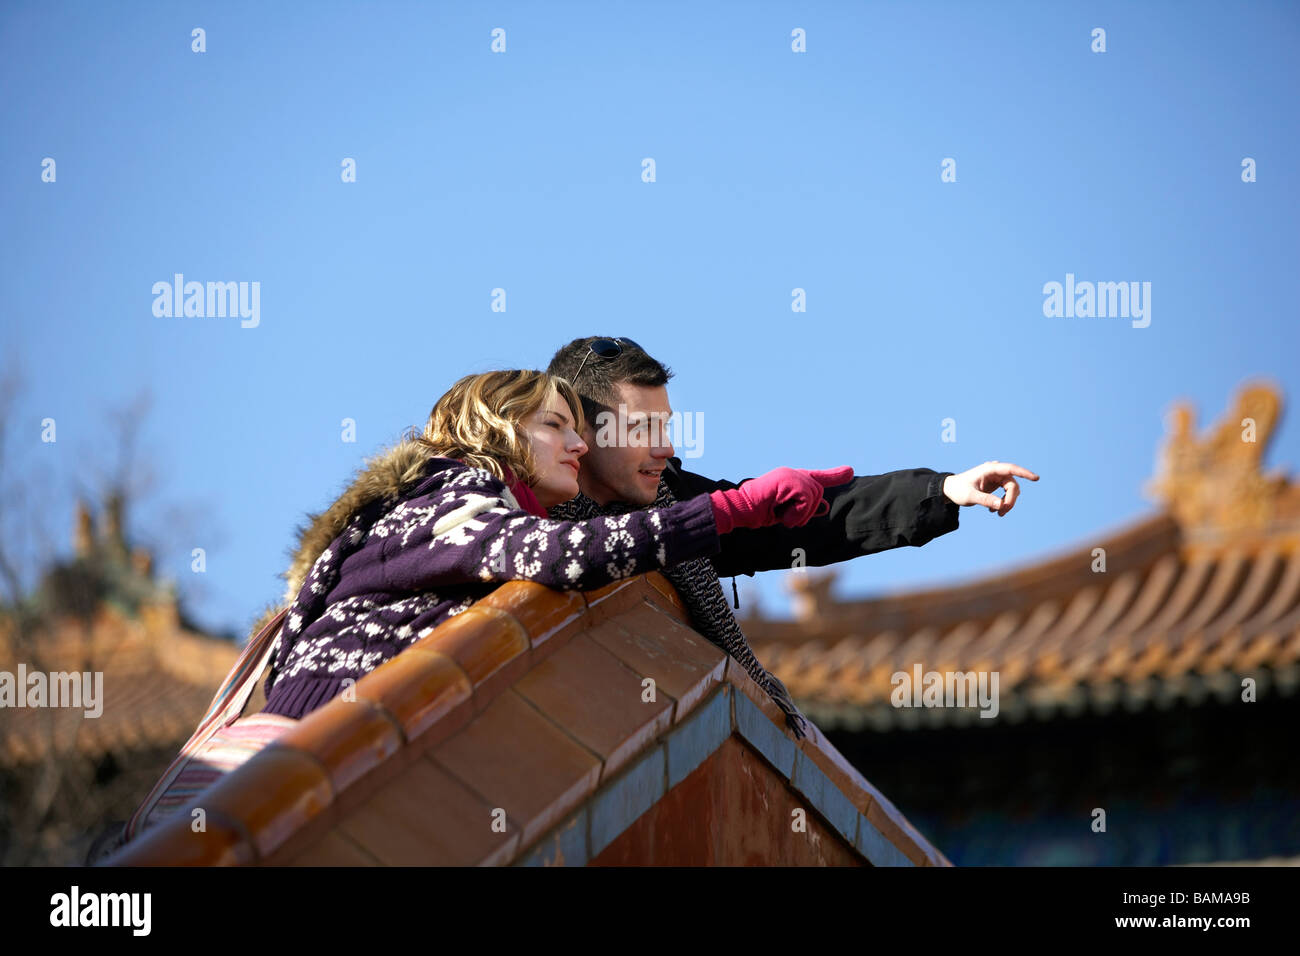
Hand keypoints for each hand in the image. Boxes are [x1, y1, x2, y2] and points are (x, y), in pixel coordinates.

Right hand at [709, 465, 854, 532]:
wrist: (740, 510)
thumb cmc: (758, 512)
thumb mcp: (787, 513)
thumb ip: (806, 509)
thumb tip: (825, 506)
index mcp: (792, 480)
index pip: (816, 477)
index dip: (834, 475)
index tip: (849, 472)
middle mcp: (792, 474)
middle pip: (818, 492)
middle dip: (807, 511)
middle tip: (787, 518)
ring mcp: (789, 474)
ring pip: (813, 495)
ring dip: (799, 514)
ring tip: (781, 515)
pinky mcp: (786, 479)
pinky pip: (805, 498)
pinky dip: (795, 512)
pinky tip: (780, 513)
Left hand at [942, 461, 1037, 515]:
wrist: (950, 490)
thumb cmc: (958, 490)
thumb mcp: (969, 496)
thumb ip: (985, 500)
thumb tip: (1001, 505)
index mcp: (989, 469)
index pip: (1010, 469)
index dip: (1024, 473)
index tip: (1036, 478)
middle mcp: (995, 472)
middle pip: (1013, 485)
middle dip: (1010, 500)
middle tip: (1002, 512)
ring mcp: (997, 478)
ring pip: (1012, 490)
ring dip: (1008, 503)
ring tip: (997, 513)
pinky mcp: (996, 484)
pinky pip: (1007, 493)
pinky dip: (1003, 503)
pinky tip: (993, 510)